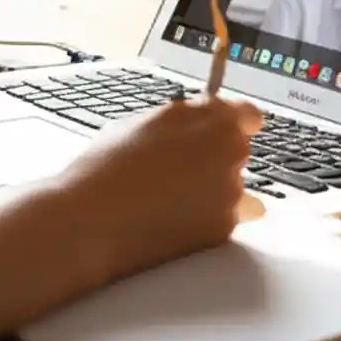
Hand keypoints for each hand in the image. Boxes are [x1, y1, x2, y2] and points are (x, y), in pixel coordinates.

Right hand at [53, 98, 262, 280]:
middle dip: (216, 158)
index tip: (229, 131)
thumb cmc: (106, 168)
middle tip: (177, 171)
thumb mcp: (143, 123)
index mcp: (211, 117)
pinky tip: (173, 218)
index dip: (236, 123)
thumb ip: (181, 121)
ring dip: (213, 191)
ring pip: (233, 187)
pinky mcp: (224, 226)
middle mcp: (230, 151)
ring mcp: (231, 190)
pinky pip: (228, 218)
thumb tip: (195, 126)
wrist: (91, 220)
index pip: (248, 114)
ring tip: (168, 198)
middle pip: (238, 151)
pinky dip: (208, 219)